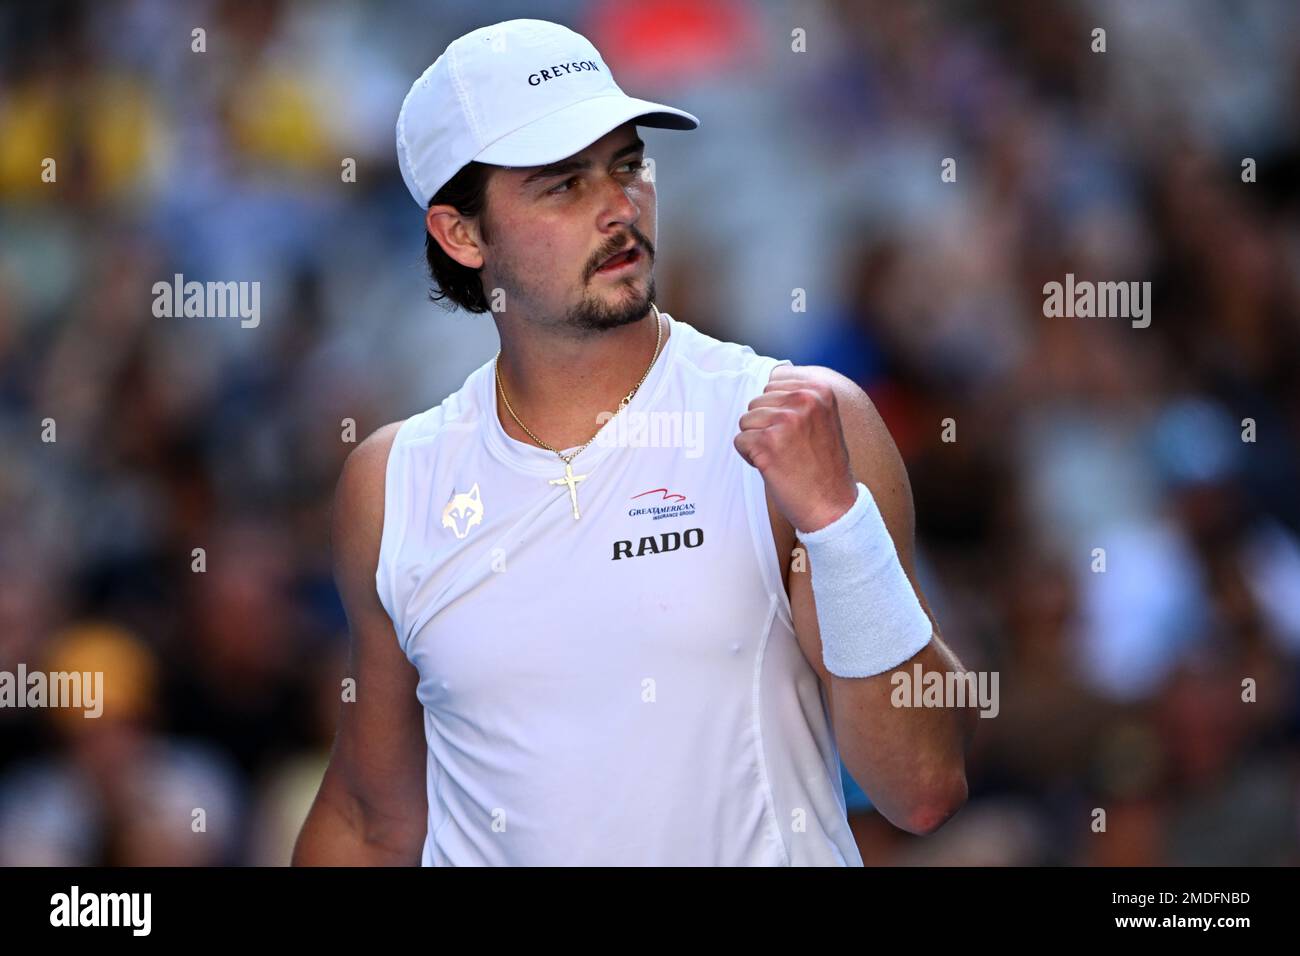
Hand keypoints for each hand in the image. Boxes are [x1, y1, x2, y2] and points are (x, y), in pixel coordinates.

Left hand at [734, 370, 858, 532]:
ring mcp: (786, 421)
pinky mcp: (768, 443)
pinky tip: (773, 467)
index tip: (795, 429)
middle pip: (757, 400)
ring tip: (783, 456)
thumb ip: (800, 397)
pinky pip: (740, 441)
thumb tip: (769, 376)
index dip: (777, 407)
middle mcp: (804, 400)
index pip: (774, 381)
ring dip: (757, 441)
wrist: (832, 506)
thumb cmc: (823, 465)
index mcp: (820, 390)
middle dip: (765, 425)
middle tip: (789, 447)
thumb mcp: (823, 419)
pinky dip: (750, 457)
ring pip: (746, 420)